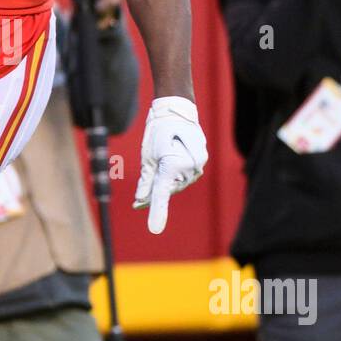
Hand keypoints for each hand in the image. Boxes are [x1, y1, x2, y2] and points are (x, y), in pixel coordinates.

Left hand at [134, 97, 207, 234]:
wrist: (176, 111)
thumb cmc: (158, 131)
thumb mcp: (146, 156)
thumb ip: (146, 181)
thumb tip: (140, 200)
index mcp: (172, 165)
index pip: (162, 193)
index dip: (156, 211)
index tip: (154, 229)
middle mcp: (189, 168)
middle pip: (168, 189)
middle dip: (156, 191)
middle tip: (141, 193)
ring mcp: (197, 166)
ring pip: (177, 183)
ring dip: (166, 180)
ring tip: (161, 160)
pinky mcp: (200, 163)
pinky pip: (184, 176)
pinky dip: (175, 174)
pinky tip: (170, 161)